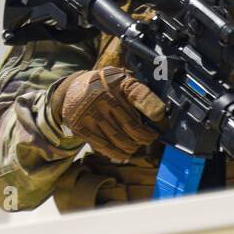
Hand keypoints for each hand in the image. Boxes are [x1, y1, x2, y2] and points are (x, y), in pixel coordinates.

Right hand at [50, 66, 166, 160]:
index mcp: (114, 82)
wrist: (73, 89)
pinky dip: (117, 153)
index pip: (138, 95)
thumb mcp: (122, 80)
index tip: (161, 122)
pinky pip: (103, 145)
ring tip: (138, 145)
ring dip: (132, 146)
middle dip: (144, 136)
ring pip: (117, 138)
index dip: (153, 109)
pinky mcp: (80, 127)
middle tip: (150, 138)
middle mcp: (100, 97)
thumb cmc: (105, 86)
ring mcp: (89, 113)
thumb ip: (140, 93)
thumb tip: (159, 115)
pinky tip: (125, 153)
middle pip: (130, 125)